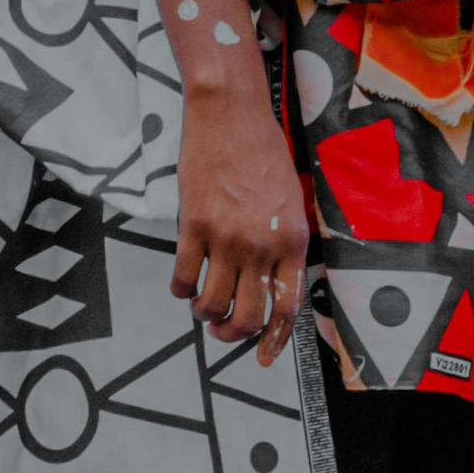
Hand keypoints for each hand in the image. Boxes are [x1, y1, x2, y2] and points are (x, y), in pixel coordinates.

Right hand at [171, 79, 312, 360]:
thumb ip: (285, 241)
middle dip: (234, 334)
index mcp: (293, 240)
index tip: (264, 355)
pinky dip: (180, 290)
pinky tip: (183, 285)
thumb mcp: (291, 200)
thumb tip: (273, 280)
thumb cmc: (264, 153)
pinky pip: (183, 277)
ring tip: (203, 307)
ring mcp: (226, 238)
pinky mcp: (193, 227)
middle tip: (224, 330)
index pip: (287, 306)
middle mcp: (262, 246)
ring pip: (212, 304)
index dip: (274, 338)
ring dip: (205, 315)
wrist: (231, 117)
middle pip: (249, 315)